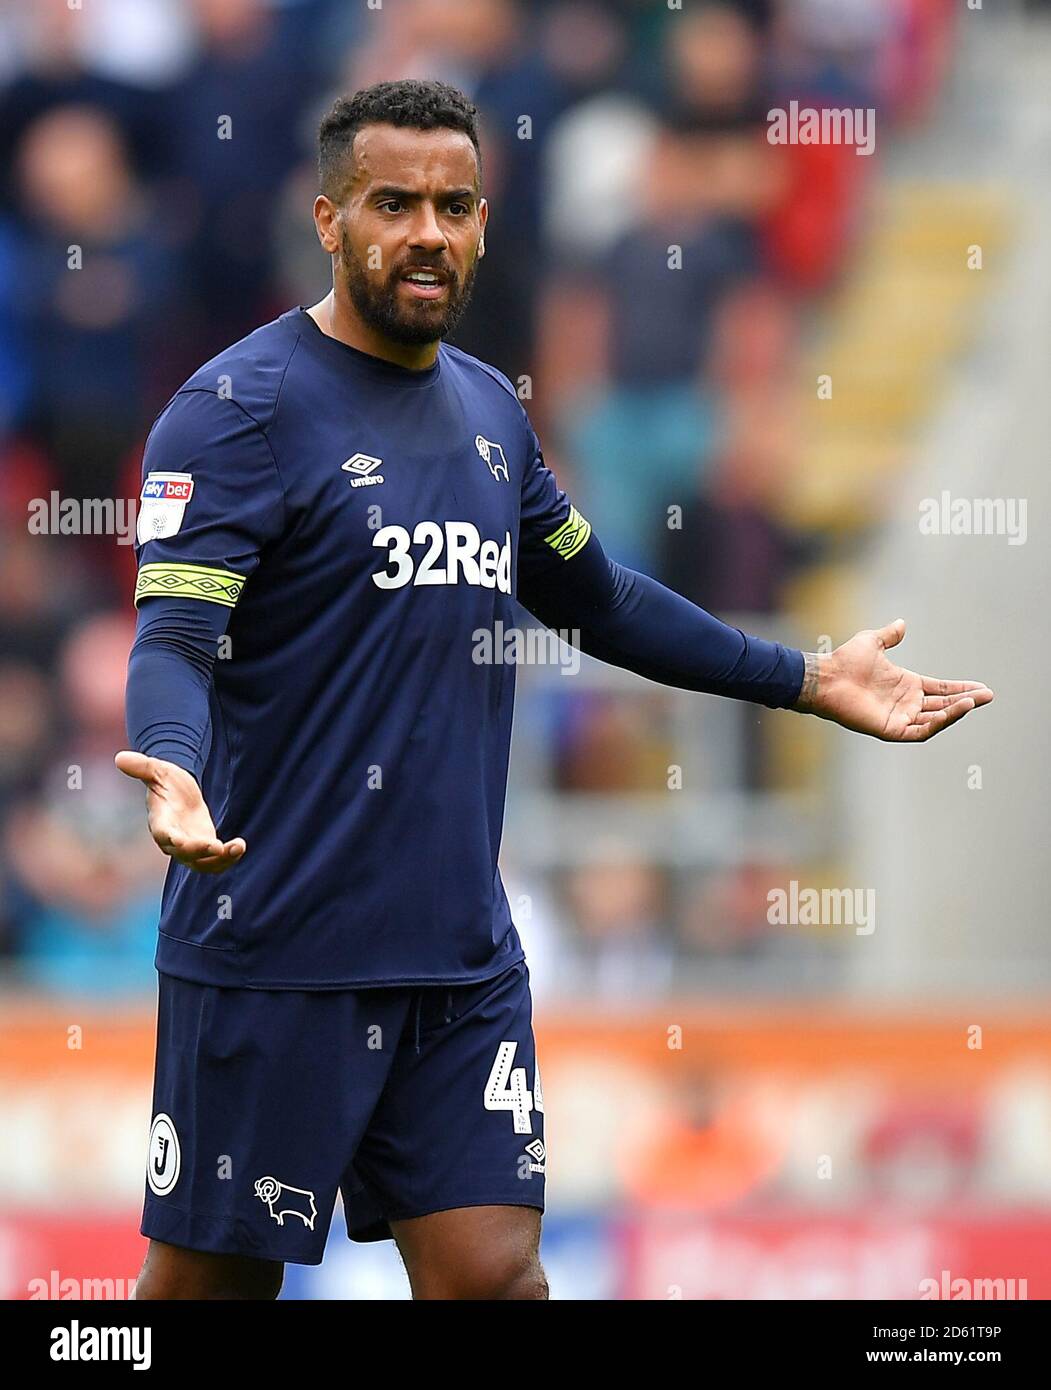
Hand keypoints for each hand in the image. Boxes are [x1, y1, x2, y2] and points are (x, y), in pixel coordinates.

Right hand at [114, 750, 245, 872]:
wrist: (180, 791)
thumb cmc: (166, 780)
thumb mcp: (157, 770)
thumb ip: (142, 767)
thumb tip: (120, 758)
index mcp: (160, 822)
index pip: (163, 834)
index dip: (171, 839)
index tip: (179, 841)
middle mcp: (173, 840)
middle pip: (184, 854)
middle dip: (199, 852)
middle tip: (216, 846)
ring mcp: (189, 847)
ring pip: (202, 863)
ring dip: (220, 860)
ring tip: (237, 847)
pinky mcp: (205, 848)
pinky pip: (215, 861)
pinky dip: (228, 857)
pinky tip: (240, 846)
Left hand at [793, 619, 993, 741]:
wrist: (826, 677)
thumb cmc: (845, 661)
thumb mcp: (872, 642)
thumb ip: (889, 636)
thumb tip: (901, 624)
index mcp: (905, 684)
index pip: (940, 689)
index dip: (961, 688)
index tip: (982, 688)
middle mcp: (906, 703)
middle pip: (943, 704)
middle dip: (966, 701)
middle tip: (988, 696)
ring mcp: (899, 717)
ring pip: (935, 719)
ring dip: (955, 712)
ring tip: (973, 702)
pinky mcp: (891, 729)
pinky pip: (920, 730)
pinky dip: (936, 723)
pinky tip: (949, 711)